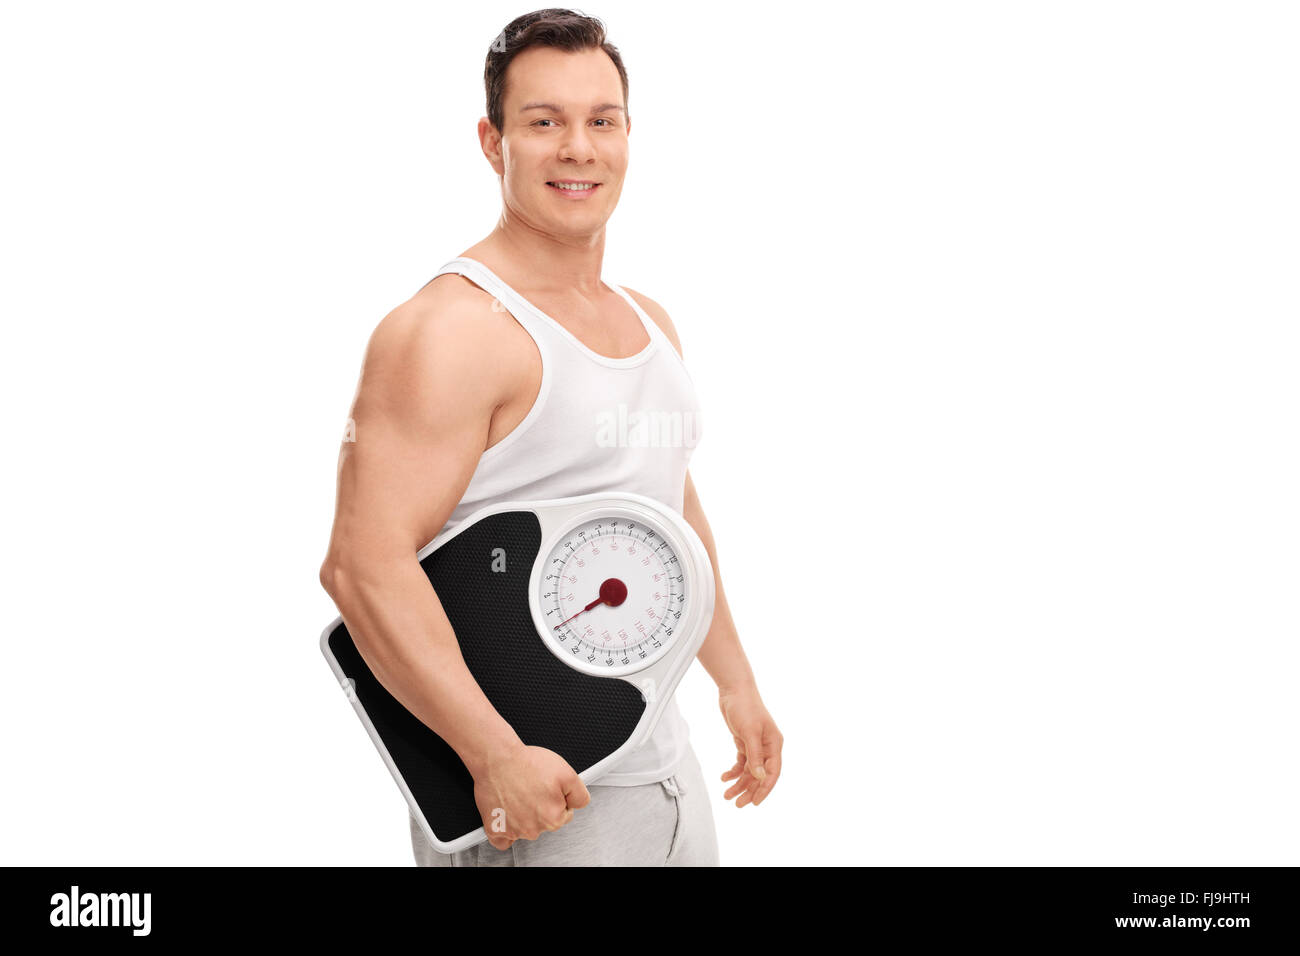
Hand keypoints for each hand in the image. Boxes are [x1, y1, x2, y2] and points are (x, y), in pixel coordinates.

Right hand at [471, 743, 590, 849]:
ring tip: (518, 793)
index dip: (558, 798)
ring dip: (524, 815)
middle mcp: (534, 829)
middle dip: (542, 807)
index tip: (548, 788)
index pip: (564, 814)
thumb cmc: (527, 763)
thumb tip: (579, 804)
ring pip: (526, 828)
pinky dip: (506, 830)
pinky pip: (504, 840)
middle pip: (545, 822)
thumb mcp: (567, 772)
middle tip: (533, 787)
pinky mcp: (495, 829)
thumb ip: (580, 795)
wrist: (497, 758)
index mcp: (553, 818)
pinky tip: (507, 814)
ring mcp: (513, 831)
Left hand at [718, 684, 782, 806]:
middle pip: (760, 775)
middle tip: (738, 804)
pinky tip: (724, 777)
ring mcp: (756, 745)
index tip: (754, 802)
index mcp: (774, 744)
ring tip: (727, 795)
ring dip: (739, 783)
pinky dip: (734, 771)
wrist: (734, 690)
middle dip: (750, 790)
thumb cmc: (745, 707)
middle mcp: (767, 747)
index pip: (773, 773)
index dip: (764, 789)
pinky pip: (742, 762)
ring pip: (750, 771)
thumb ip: (755, 755)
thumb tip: (760, 777)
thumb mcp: (750, 732)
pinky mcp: (745, 742)